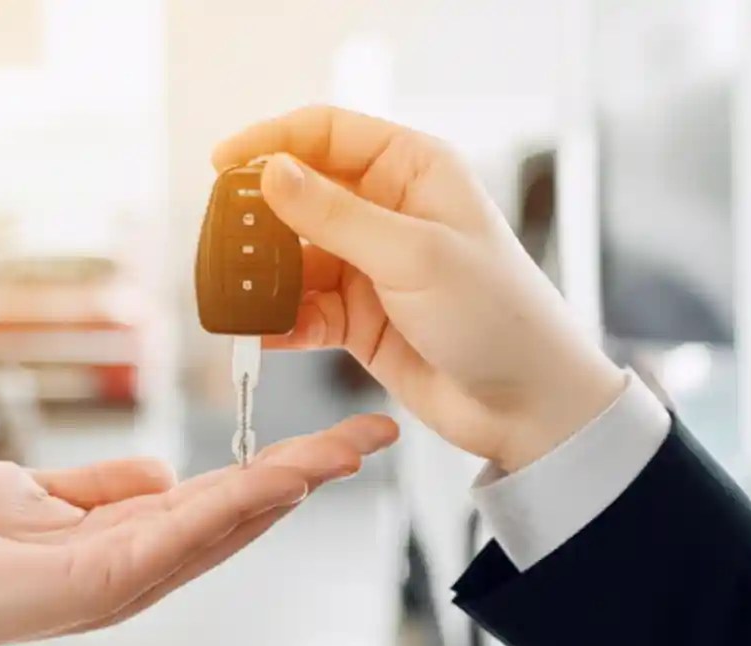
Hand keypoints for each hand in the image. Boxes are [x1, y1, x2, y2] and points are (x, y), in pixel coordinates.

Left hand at [0, 413, 397, 645]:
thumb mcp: (32, 492)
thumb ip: (100, 487)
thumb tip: (161, 472)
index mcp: (119, 543)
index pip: (213, 501)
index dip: (275, 469)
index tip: (329, 439)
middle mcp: (133, 569)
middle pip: (236, 516)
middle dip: (306, 475)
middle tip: (368, 436)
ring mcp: (119, 582)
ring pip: (222, 528)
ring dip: (287, 486)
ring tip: (343, 449)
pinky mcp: (95, 587)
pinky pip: (176, 540)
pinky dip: (232, 508)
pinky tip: (274, 479)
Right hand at [213, 106, 624, 470]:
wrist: (528, 406)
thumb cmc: (499, 316)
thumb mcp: (413, 255)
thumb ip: (336, 215)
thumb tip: (270, 172)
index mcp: (414, 170)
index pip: (327, 133)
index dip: (271, 140)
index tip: (222, 163)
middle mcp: (388, 210)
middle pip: (301, 193)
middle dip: (260, 216)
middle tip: (223, 236)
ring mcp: (370, 265)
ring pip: (294, 255)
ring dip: (266, 275)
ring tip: (241, 293)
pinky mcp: (358, 316)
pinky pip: (302, 308)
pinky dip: (280, 319)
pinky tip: (263, 331)